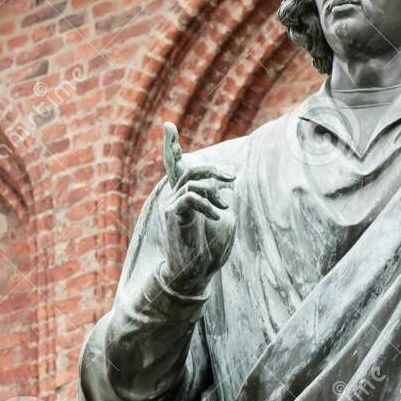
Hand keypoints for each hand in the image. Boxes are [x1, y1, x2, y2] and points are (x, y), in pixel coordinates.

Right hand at [159, 122, 235, 294]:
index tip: (167, 126)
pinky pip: (190, 196)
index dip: (171, 146)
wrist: (195, 275)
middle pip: (190, 169)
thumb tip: (225, 191)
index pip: (175, 167)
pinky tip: (218, 215)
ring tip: (226, 205)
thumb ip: (220, 201)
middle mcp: (174, 199)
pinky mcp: (172, 215)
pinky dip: (206, 203)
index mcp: (185, 198)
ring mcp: (171, 206)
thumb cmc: (209, 252)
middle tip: (233, 177)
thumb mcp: (222, 221)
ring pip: (191, 181)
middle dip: (213, 169)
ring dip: (213, 187)